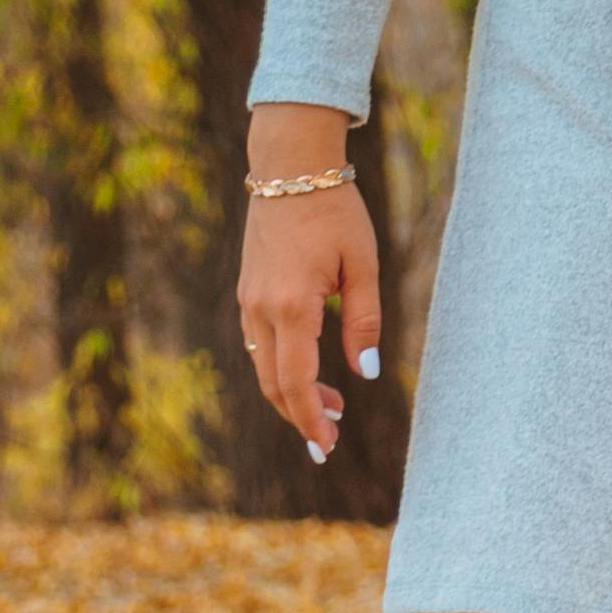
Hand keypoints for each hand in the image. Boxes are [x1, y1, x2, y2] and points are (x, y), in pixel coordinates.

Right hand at [238, 105, 381, 461]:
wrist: (290, 166)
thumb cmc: (335, 211)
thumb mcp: (364, 265)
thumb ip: (364, 321)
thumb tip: (364, 373)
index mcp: (292, 306)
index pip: (297, 382)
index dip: (311, 420)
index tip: (329, 446)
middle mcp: (261, 309)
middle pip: (274, 384)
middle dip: (301, 416)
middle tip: (333, 438)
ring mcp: (249, 301)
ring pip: (262, 367)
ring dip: (292, 394)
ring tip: (331, 407)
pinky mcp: (247, 292)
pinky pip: (258, 345)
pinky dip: (280, 368)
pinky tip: (308, 371)